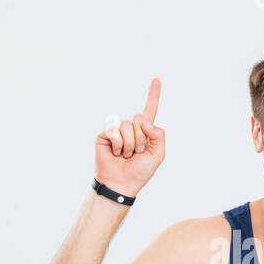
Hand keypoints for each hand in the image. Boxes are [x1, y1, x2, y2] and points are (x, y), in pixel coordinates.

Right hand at [94, 78, 164, 197]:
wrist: (122, 184)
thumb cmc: (140, 172)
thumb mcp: (158, 154)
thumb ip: (158, 134)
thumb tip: (144, 121)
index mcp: (145, 132)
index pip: (150, 110)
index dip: (153, 95)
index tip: (157, 79)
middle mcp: (131, 129)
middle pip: (139, 118)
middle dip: (141, 138)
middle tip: (136, 153)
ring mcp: (117, 131)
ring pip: (127, 125)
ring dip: (129, 144)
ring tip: (125, 156)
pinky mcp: (105, 134)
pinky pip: (114, 130)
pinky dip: (118, 143)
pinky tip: (116, 153)